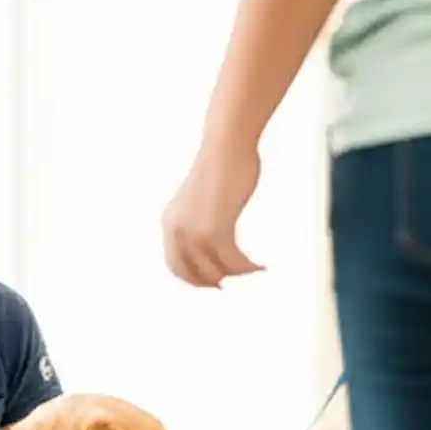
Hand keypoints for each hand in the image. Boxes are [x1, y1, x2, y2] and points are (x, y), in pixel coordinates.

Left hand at [161, 141, 265, 287]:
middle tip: (235, 278)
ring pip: (217, 270)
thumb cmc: (220, 167)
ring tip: (254, 268)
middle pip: (193, 273)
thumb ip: (199, 222)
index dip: (193, 279)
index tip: (212, 282)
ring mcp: (195, 233)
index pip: (175, 265)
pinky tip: (261, 265)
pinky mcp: (216, 230)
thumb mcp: (199, 201)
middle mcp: (177, 231)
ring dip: (238, 273)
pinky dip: (248, 267)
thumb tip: (213, 241)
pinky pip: (234, 261)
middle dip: (215, 280)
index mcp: (169, 224)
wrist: (227, 147)